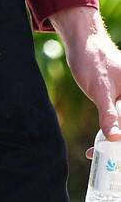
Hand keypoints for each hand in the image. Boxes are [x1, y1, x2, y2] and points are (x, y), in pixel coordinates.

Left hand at [60, 30, 120, 159]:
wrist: (84, 43)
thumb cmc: (94, 60)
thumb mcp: (101, 90)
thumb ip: (109, 114)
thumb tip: (116, 138)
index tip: (117, 157)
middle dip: (119, 146)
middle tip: (102, 158)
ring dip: (114, 143)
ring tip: (94, 154)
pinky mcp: (119, 103)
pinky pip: (117, 123)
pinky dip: (109, 135)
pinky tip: (95, 147)